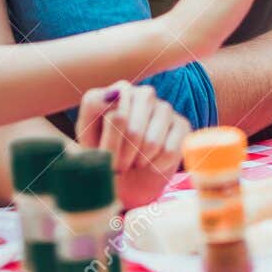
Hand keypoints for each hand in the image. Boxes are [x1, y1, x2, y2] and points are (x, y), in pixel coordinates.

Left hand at [74, 81, 188, 210]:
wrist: (130, 181)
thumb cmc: (104, 158)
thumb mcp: (88, 135)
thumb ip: (94, 107)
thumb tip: (116, 91)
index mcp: (115, 93)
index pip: (107, 110)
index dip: (106, 142)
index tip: (103, 154)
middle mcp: (141, 94)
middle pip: (130, 127)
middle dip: (121, 154)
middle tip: (119, 165)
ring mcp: (164, 108)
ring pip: (151, 141)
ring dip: (139, 161)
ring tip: (134, 163)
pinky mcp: (182, 125)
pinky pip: (170, 150)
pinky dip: (156, 165)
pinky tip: (151, 164)